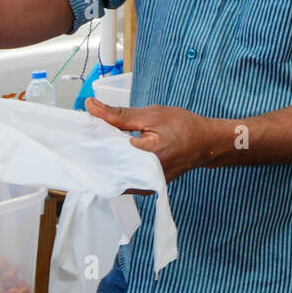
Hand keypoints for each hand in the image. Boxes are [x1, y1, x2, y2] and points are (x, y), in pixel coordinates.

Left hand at [84, 97, 218, 181]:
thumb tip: (90, 106)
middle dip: (97, 150)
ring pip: (115, 173)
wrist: (207, 143)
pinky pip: (125, 177)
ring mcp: (146, 186)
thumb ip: (118, 114)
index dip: (92, 140)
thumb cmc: (183, 127)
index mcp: (144, 159)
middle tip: (92, 134)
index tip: (85, 128)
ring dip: (107, 158)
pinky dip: (118, 164)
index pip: (105, 153)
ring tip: (104, 141)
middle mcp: (144, 179)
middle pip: (107, 167)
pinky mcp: (147, 186)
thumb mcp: (151, 114)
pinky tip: (117, 151)